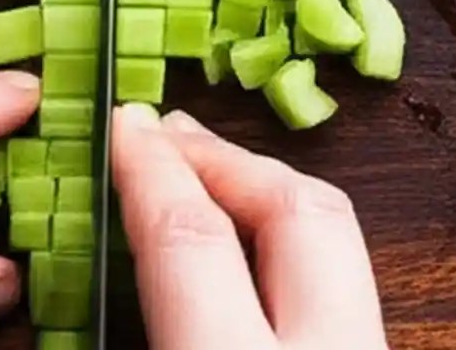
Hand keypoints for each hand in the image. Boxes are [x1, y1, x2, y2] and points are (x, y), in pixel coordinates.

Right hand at [111, 104, 388, 349]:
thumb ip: (140, 332)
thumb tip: (106, 272)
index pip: (195, 240)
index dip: (152, 171)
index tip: (124, 126)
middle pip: (300, 209)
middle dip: (229, 157)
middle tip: (170, 132)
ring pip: (342, 242)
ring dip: (271, 194)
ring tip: (212, 177)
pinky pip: (350, 290)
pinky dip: (298, 250)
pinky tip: (258, 256)